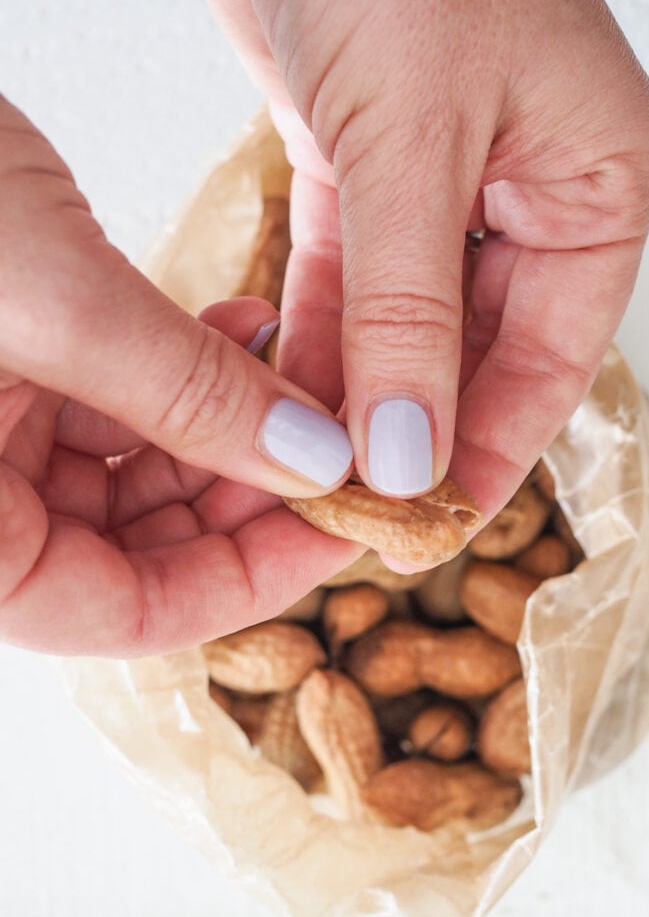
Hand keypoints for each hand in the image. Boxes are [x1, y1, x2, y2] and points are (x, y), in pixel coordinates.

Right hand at [0, 97, 359, 655]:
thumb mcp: (51, 302)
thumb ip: (188, 394)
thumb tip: (316, 464)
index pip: (128, 614)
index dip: (252, 578)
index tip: (347, 525)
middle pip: (148, 546)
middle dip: (255, 492)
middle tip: (343, 442)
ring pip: (145, 473)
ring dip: (235, 426)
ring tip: (304, 373)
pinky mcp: (10, 375)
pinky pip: (122, 404)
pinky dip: (190, 375)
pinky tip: (245, 328)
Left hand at [198, 0, 648, 521]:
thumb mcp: (415, 145)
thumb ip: (414, 310)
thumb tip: (411, 447)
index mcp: (596, 182)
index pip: (555, 355)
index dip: (495, 445)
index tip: (438, 520)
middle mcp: (531, 190)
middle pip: (483, 350)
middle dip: (423, 429)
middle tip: (369, 510)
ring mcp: (449, 182)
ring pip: (414, 323)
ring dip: (367, 393)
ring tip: (322, 470)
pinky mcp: (369, 165)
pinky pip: (356, 278)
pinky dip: (327, 335)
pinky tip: (296, 394)